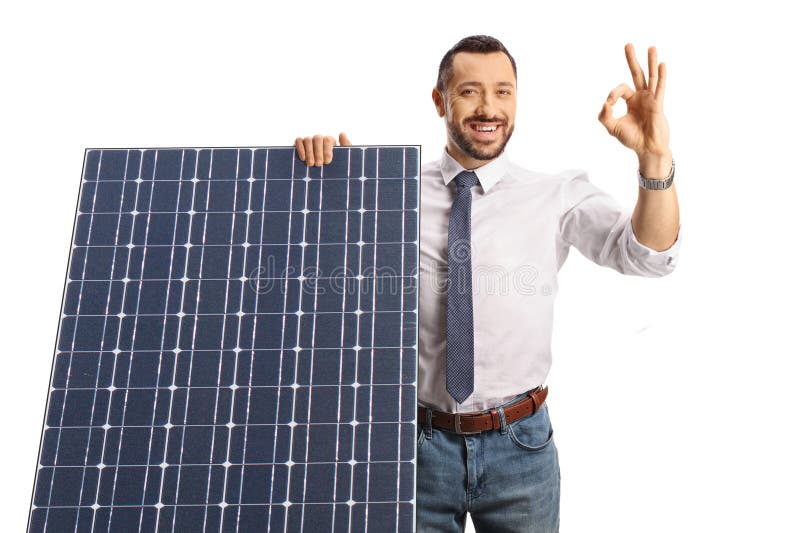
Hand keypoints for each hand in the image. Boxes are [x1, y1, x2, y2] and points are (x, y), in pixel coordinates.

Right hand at [294, 132, 351, 166]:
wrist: (327, 179)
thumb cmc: (336, 168)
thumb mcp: (344, 158)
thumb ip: (346, 145)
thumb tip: (342, 133)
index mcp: (330, 141)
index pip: (328, 139)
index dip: (327, 150)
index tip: (328, 162)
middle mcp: (319, 139)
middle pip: (317, 138)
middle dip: (318, 152)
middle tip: (319, 164)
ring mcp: (309, 141)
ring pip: (308, 139)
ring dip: (309, 152)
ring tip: (311, 164)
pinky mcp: (299, 144)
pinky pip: (298, 140)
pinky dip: (300, 148)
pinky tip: (303, 159)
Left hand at [598, 43, 670, 159]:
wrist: (647, 149)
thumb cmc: (632, 139)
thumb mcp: (612, 127)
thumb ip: (604, 115)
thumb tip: (605, 103)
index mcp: (632, 101)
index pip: (621, 90)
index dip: (613, 94)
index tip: (609, 105)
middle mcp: (642, 97)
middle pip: (637, 74)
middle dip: (632, 60)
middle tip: (627, 45)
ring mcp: (651, 99)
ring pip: (650, 77)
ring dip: (650, 62)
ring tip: (651, 47)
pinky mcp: (658, 104)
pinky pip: (659, 88)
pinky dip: (661, 76)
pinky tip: (662, 65)